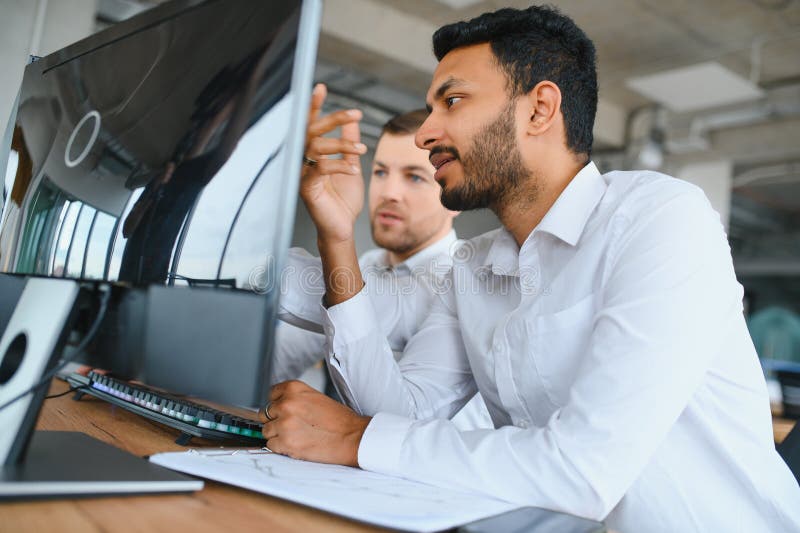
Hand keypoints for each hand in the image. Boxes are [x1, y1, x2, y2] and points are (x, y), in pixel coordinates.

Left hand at [260, 380, 369, 466]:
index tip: (283, 411)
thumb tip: (275, 408)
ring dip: (277, 434)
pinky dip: (280, 447)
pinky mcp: (285, 443)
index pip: (271, 394)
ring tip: (296, 436)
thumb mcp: (314, 397)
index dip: (277, 404)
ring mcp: (284, 424)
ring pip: (266, 430)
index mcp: (294, 388)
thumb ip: (294, 399)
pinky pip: (271, 445)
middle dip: (276, 420)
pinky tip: (295, 444)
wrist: (352, 437)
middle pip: (265, 413)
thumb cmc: (339, 419)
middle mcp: (286, 403)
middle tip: (292, 426)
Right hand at [299, 84, 367, 243]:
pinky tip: (353, 168)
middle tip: (355, 114)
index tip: (321, 87)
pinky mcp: (306, 188)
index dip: (314, 105)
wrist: (342, 227)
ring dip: (341, 145)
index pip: (311, 124)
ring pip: (316, 147)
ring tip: (362, 150)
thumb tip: (352, 121)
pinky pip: (319, 169)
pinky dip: (338, 165)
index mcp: (312, 153)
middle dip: (333, 119)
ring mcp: (302, 174)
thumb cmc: (343, 198)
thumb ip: (349, 143)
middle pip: (312, 130)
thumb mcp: (351, 164)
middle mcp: (303, 160)